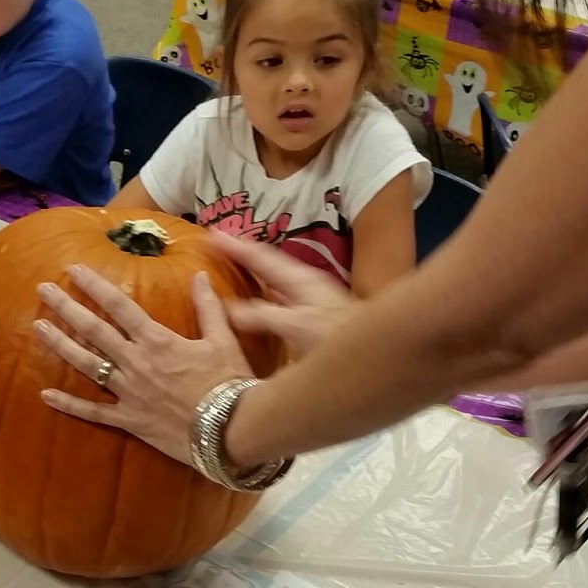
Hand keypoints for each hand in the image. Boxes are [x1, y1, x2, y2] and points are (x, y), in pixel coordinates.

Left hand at [34, 264, 253, 463]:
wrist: (231, 430)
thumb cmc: (230, 383)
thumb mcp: (223, 339)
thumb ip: (208, 306)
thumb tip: (199, 275)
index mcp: (158, 341)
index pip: (120, 306)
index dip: (95, 286)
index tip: (74, 269)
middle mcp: (137, 363)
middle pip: (94, 331)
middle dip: (67, 308)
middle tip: (43, 290)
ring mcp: (129, 393)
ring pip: (88, 365)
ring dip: (61, 346)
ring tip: (38, 328)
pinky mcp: (129, 420)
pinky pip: (94, 412)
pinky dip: (69, 404)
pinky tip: (46, 395)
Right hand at [215, 233, 354, 356]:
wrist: (377, 353)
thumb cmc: (337, 337)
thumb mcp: (297, 326)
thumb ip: (264, 316)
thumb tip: (230, 310)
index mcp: (299, 280)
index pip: (261, 257)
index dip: (235, 246)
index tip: (210, 234)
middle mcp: (303, 284)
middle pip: (266, 264)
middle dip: (241, 254)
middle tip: (216, 244)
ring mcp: (308, 300)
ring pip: (272, 280)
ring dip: (251, 272)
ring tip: (229, 267)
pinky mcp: (310, 317)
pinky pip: (276, 297)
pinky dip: (260, 294)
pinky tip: (253, 303)